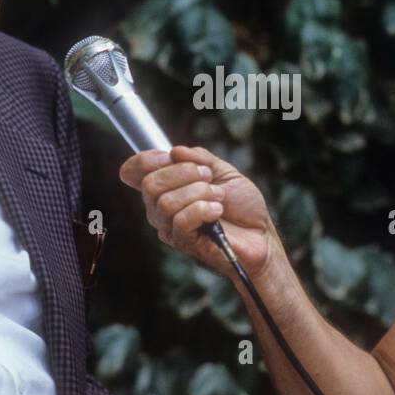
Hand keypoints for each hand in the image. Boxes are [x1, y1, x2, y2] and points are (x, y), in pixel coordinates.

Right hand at [120, 145, 275, 279]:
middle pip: (149, 184)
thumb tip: (175, 151)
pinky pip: (180, 221)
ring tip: (219, 197)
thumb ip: (200, 158)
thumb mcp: (224, 171)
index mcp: (166, 187)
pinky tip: (217, 212)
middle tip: (208, 177)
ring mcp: (169, 227)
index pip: (133, 172)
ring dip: (198, 193)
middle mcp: (160, 207)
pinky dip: (202, 209)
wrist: (261, 235)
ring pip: (165, 202)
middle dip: (183, 173)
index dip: (144, 160)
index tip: (168, 155)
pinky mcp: (184, 243)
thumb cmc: (242, 206)